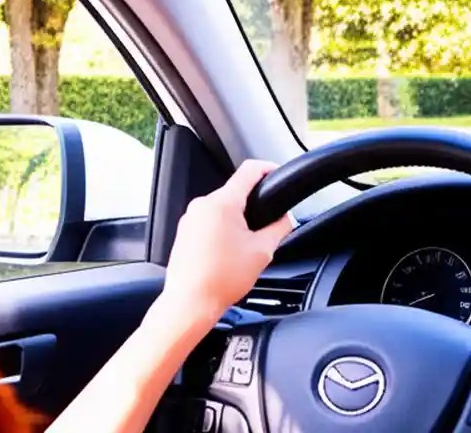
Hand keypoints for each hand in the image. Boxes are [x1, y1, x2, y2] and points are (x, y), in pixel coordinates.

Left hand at [160, 160, 292, 322]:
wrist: (190, 303)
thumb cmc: (220, 280)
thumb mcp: (262, 251)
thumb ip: (280, 227)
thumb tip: (286, 218)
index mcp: (222, 203)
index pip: (249, 170)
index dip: (268, 168)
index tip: (276, 173)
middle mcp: (202, 205)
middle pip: (236, 192)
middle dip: (253, 206)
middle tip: (267, 227)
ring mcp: (190, 219)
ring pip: (222, 209)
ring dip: (237, 220)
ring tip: (245, 247)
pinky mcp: (184, 232)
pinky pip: (209, 222)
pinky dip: (222, 231)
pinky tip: (228, 254)